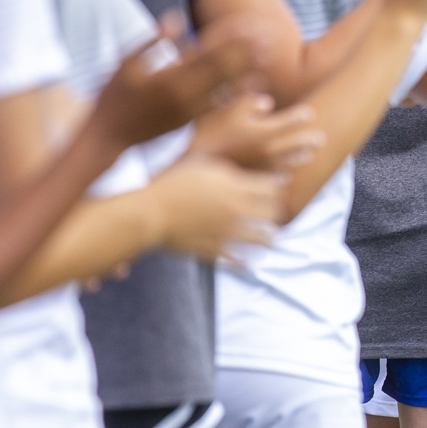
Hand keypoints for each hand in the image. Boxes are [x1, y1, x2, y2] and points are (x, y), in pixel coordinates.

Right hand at [89, 13, 260, 149]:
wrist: (109, 136)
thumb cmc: (114, 95)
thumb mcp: (125, 63)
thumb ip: (152, 41)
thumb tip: (176, 17)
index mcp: (169, 74)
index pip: (207, 49)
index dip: (231, 35)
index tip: (250, 21)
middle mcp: (184, 92)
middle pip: (224, 66)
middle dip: (247, 48)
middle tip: (270, 33)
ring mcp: (190, 108)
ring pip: (226, 86)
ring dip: (248, 68)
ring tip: (269, 54)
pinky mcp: (191, 121)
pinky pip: (220, 105)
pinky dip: (237, 94)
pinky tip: (254, 84)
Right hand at [145, 157, 281, 259]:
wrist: (149, 213)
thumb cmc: (172, 185)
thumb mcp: (203, 167)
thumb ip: (229, 172)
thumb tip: (248, 175)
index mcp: (235, 188)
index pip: (273, 188)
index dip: (277, 187)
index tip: (275, 188)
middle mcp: (236, 211)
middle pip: (273, 213)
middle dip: (276, 212)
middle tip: (274, 213)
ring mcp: (227, 233)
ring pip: (263, 239)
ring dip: (269, 239)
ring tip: (270, 239)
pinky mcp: (215, 251)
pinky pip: (241, 259)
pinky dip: (248, 259)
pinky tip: (248, 257)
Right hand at [188, 92, 322, 171]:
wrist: (195, 166)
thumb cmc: (210, 135)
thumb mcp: (227, 111)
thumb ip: (249, 102)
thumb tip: (269, 102)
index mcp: (266, 130)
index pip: (294, 120)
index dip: (302, 116)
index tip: (309, 114)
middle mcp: (271, 150)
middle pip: (300, 144)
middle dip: (310, 139)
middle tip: (320, 138)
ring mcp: (265, 168)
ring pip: (292, 163)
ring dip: (302, 158)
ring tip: (308, 155)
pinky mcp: (256, 181)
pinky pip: (277, 179)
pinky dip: (283, 175)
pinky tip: (285, 175)